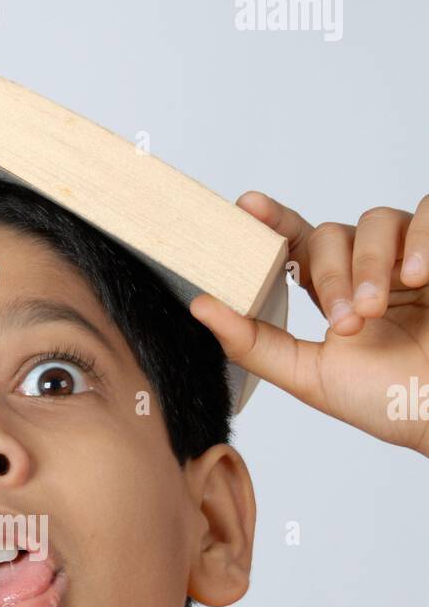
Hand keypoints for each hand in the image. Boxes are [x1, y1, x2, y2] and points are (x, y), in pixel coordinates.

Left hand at [188, 192, 428, 455]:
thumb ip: (254, 343)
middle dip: (333, 276)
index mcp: (332, 291)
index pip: (295, 244)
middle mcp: (367, 267)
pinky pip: (427, 212)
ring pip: (376, 221)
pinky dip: (420, 241)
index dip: (272, 221)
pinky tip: (418, 278)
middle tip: (348, 321)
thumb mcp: (309, 375)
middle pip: (332, 235)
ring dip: (370, 265)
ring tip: (378, 310)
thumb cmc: (388, 399)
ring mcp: (408, 255)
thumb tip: (200, 307)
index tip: (247, 207)